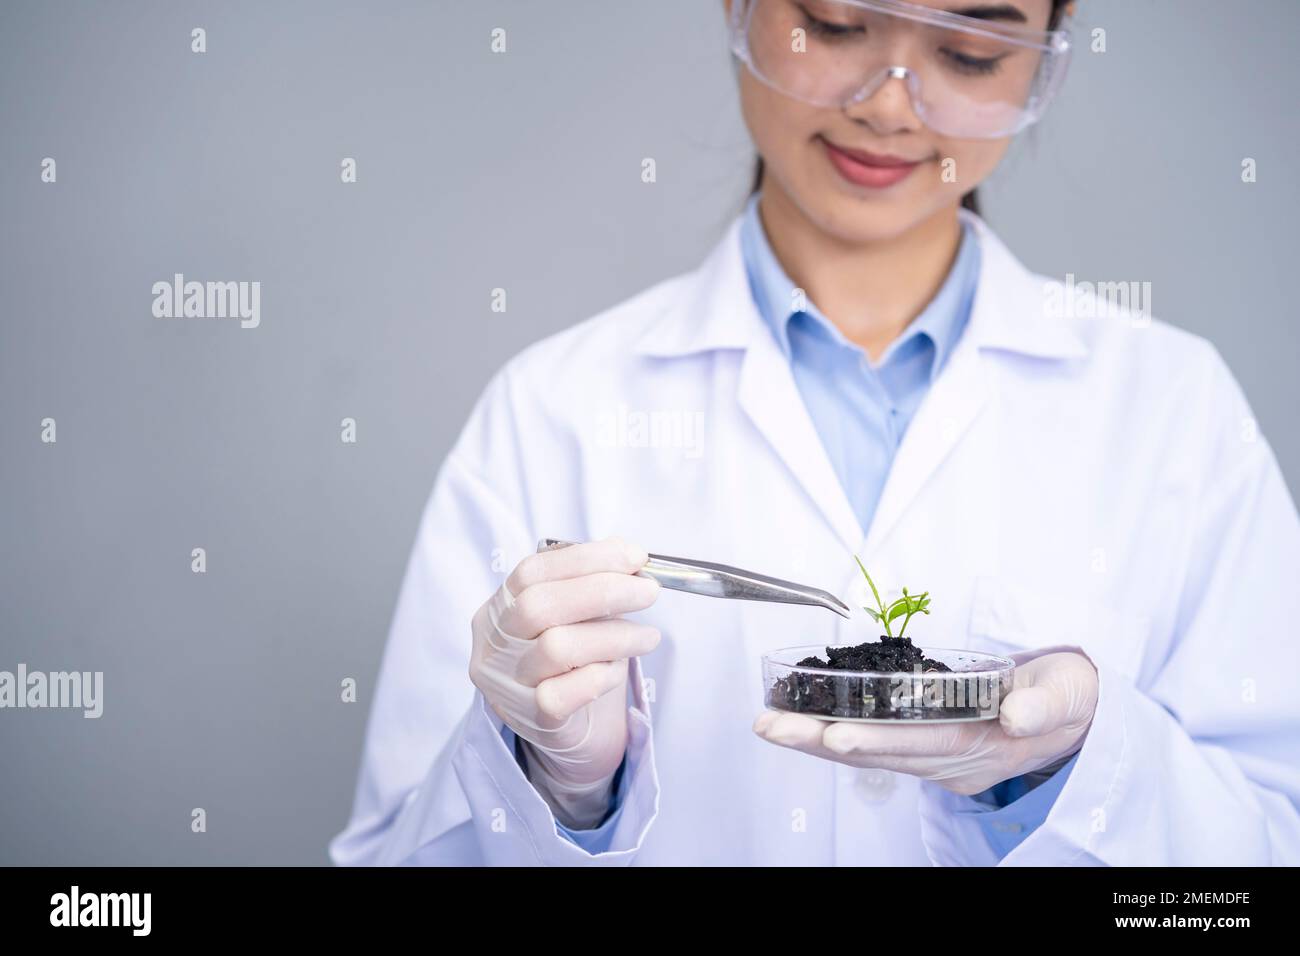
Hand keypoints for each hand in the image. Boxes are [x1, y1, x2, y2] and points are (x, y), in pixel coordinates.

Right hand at [469, 536, 660, 825]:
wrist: (572, 728)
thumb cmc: (575, 662)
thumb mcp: (578, 617)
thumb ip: (592, 582)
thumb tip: (627, 553)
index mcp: (498, 610)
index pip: (532, 571)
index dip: (585, 558)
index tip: (634, 557)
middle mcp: (493, 646)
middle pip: (538, 605)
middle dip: (602, 591)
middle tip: (648, 591)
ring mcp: (508, 685)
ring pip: (556, 647)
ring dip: (613, 635)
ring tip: (647, 637)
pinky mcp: (532, 719)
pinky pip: (564, 694)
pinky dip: (599, 677)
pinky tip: (617, 671)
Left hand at [753, 651, 1097, 795]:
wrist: (1078, 710)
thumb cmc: (1070, 695)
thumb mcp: (1069, 693)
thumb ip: (1045, 704)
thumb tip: (1017, 715)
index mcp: (986, 747)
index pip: (922, 744)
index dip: (876, 740)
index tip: (833, 734)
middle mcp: (955, 761)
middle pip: (880, 753)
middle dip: (819, 741)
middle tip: (769, 726)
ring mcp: (941, 759)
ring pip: (870, 753)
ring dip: (817, 741)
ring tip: (771, 724)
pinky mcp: (931, 746)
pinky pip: (877, 744)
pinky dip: (838, 736)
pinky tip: (806, 723)